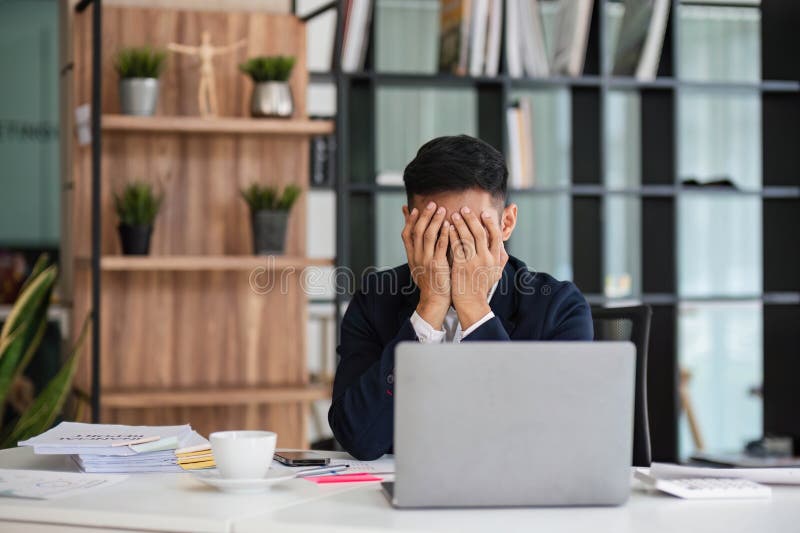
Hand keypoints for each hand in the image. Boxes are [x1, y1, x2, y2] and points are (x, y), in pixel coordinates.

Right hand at [401, 202, 450, 329]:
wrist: (434, 301)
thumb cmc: (431, 284)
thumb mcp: (420, 267)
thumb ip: (420, 253)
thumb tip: (420, 241)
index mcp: (411, 257)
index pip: (406, 234)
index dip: (409, 220)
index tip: (414, 208)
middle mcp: (416, 257)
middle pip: (416, 230)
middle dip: (424, 215)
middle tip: (431, 204)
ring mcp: (426, 260)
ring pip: (427, 235)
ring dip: (434, 220)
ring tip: (441, 209)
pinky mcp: (437, 265)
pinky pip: (440, 246)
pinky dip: (444, 234)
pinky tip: (449, 225)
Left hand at [449, 207, 508, 329]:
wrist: (471, 303)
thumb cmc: (481, 287)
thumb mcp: (495, 273)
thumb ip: (500, 259)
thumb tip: (503, 247)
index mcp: (495, 259)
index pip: (496, 236)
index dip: (490, 223)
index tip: (484, 213)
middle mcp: (486, 259)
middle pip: (480, 233)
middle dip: (472, 219)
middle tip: (464, 209)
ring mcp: (473, 263)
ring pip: (467, 238)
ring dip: (460, 224)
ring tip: (454, 215)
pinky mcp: (461, 266)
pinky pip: (456, 247)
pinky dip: (452, 235)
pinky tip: (447, 228)